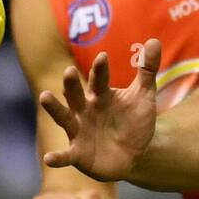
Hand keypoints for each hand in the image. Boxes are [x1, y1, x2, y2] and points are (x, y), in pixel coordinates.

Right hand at [39, 39, 160, 181]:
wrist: (136, 154)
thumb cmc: (135, 121)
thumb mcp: (144, 96)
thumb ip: (147, 70)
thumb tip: (154, 41)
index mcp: (100, 95)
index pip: (100, 79)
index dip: (101, 69)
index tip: (103, 57)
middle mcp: (85, 110)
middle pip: (76, 94)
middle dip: (72, 84)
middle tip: (69, 71)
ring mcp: (79, 131)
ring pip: (64, 118)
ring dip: (54, 108)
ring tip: (44, 96)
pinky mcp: (78, 154)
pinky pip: (66, 156)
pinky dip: (57, 158)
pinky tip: (49, 158)